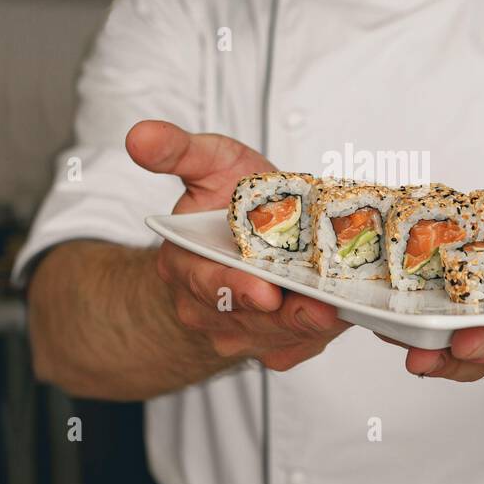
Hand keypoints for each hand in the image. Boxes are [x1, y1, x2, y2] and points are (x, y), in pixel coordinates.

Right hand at [126, 121, 350, 371]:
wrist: (236, 241)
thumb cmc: (224, 204)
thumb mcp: (205, 165)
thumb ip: (176, 151)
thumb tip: (139, 136)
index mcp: (187, 266)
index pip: (209, 284)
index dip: (236, 289)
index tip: (264, 291)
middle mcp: (210, 310)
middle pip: (253, 320)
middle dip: (288, 315)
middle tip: (322, 304)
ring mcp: (242, 334)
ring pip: (283, 337)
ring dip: (315, 325)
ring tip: (344, 306)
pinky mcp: (276, 346)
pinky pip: (302, 347)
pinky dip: (325, 332)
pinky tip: (343, 313)